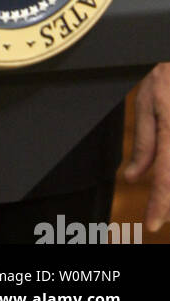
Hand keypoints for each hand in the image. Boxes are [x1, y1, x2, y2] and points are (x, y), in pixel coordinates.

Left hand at [122, 63, 169, 230]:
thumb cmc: (168, 76)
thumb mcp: (149, 101)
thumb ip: (144, 142)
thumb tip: (133, 177)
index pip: (167, 176)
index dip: (160, 204)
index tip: (152, 225)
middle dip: (169, 199)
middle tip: (158, 212)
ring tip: (163, 197)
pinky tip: (168, 174)